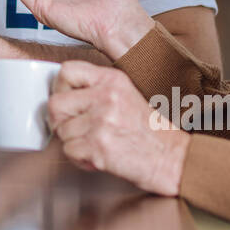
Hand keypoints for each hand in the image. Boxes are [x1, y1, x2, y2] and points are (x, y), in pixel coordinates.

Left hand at [48, 61, 188, 196]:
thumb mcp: (126, 95)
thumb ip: (97, 90)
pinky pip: (69, 151)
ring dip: (73, 142)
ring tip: (94, 144)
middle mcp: (106, 97)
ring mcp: (102, 122)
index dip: (59, 87)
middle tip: (72, 128)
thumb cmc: (151, 131)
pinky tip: (96, 156)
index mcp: (113, 80)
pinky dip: (80, 159)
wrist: (173, 158)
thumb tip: (64, 94)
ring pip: (62, 131)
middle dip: (60, 120)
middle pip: (56, 103)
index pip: (68, 71)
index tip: (64, 99)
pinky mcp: (99, 146)